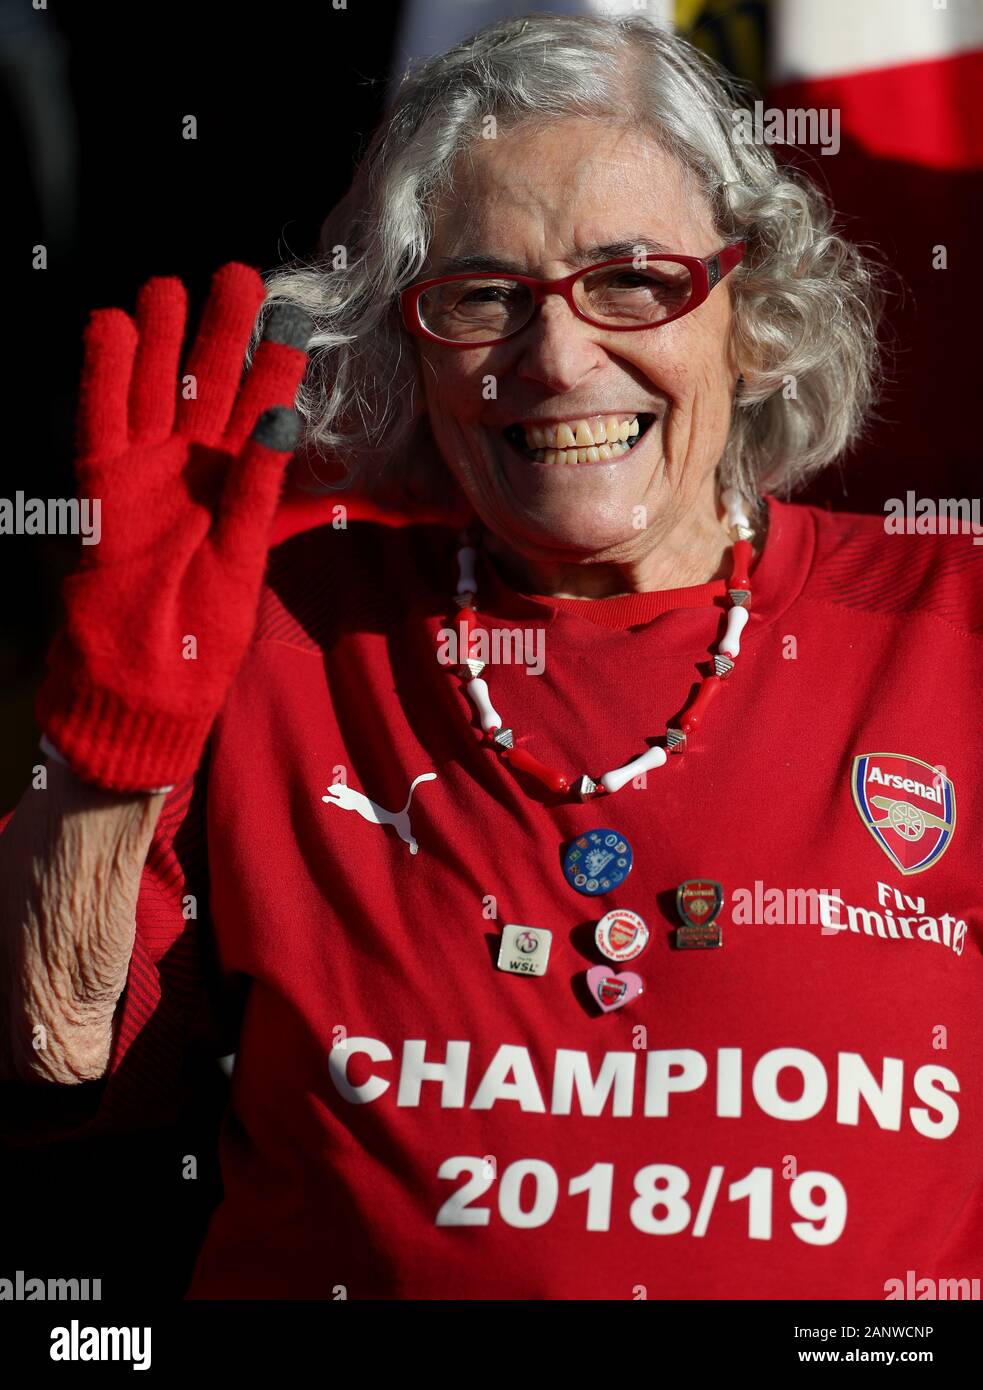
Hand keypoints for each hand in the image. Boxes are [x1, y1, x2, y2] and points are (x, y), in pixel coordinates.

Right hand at [35, 262, 312, 790]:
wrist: (141, 679)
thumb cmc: (203, 632)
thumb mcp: (247, 557)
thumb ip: (264, 491)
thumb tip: (291, 424)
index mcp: (240, 485)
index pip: (261, 414)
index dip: (276, 367)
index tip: (298, 318)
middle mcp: (194, 469)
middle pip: (207, 386)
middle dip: (223, 333)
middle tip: (241, 277)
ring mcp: (146, 471)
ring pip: (153, 390)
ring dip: (163, 342)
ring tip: (174, 286)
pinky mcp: (103, 484)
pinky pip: (100, 417)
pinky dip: (103, 373)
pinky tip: (114, 324)